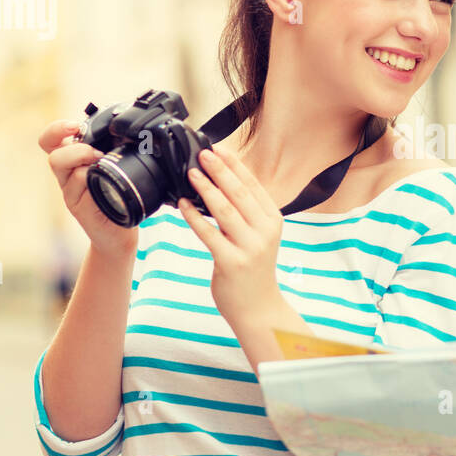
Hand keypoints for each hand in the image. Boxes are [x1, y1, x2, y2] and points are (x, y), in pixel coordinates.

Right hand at [39, 120, 137, 259]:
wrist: (121, 233)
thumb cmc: (118, 197)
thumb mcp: (115, 168)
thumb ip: (113, 150)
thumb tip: (130, 130)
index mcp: (74, 161)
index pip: (50, 141)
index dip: (57, 130)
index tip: (75, 126)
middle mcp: (67, 176)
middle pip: (53, 153)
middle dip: (76, 148)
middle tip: (96, 153)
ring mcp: (71, 192)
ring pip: (64, 166)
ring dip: (84, 159)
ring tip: (102, 165)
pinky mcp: (79, 207)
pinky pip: (80, 186)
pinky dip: (92, 179)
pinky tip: (106, 184)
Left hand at [177, 144, 284, 332]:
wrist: (258, 307)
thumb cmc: (253, 268)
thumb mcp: (258, 236)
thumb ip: (245, 212)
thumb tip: (220, 182)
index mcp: (273, 220)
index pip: (253, 185)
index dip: (235, 165)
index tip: (219, 148)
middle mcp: (265, 231)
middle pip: (239, 193)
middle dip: (220, 171)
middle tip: (203, 154)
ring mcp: (250, 247)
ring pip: (224, 211)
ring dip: (206, 189)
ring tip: (191, 173)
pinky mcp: (231, 262)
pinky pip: (209, 234)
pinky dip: (194, 217)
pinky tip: (182, 205)